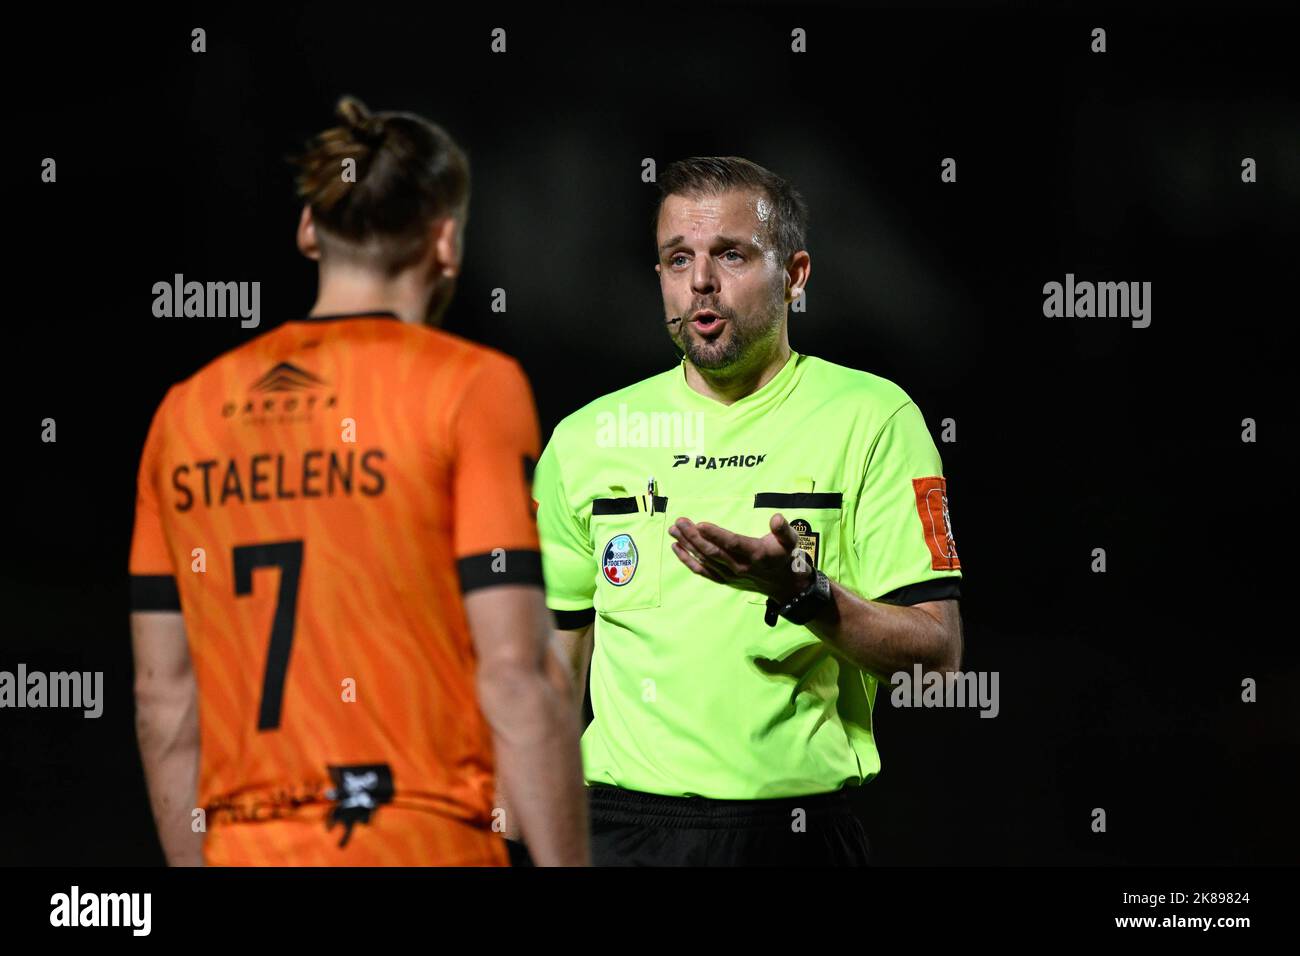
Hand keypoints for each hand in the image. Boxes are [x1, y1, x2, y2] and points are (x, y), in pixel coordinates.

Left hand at [668, 513, 813, 602]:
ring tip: (674, 530)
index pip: (732, 543)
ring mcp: (729, 575)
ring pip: (704, 559)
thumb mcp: (790, 540)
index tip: (700, 524)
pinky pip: (702, 571)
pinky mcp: (723, 580)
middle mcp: (739, 566)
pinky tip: (676, 547)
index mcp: (755, 554)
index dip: (716, 534)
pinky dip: (687, 560)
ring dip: (687, 544)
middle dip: (693, 536)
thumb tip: (776, 518)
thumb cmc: (783, 556)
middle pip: (712, 551)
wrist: (782, 585)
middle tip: (679, 522)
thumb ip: (783, 529)